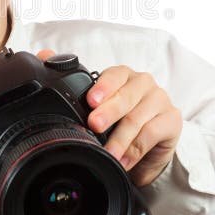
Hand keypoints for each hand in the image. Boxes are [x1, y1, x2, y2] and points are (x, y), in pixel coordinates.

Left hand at [36, 50, 181, 186]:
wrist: (147, 148)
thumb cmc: (118, 121)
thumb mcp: (96, 105)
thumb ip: (70, 79)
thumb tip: (43, 55)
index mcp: (123, 76)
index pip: (115, 75)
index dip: (104, 87)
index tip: (91, 101)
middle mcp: (143, 84)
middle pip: (127, 95)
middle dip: (109, 112)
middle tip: (94, 125)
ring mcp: (160, 100)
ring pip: (138, 117)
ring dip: (120, 138)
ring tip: (108, 153)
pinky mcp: (172, 120)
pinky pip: (153, 133)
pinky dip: (136, 150)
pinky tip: (124, 160)